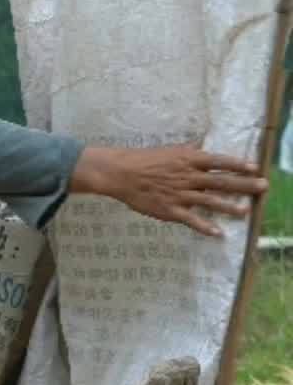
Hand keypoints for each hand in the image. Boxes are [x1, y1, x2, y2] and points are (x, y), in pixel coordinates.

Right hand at [69, 144, 267, 237]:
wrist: (121, 173)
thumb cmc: (145, 160)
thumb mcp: (171, 151)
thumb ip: (190, 155)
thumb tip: (204, 153)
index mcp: (189, 159)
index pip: (219, 161)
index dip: (238, 164)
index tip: (254, 168)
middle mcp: (188, 176)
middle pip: (221, 181)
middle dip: (244, 185)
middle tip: (262, 187)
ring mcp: (180, 194)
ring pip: (210, 201)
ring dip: (229, 207)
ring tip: (245, 212)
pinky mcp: (170, 210)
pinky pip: (191, 220)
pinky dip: (204, 227)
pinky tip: (217, 233)